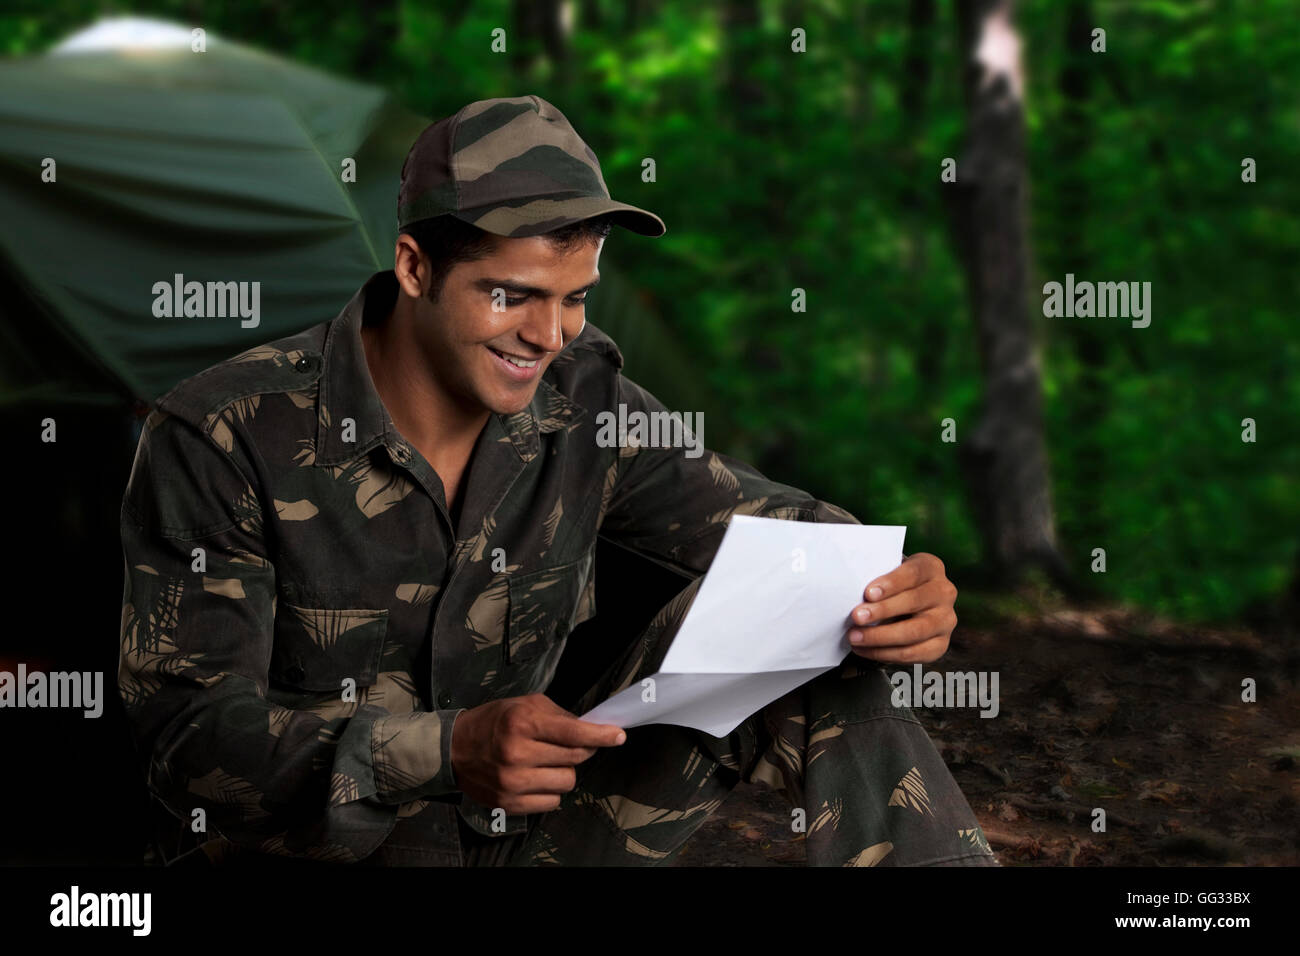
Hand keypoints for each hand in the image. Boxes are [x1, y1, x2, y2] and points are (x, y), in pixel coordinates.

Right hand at [449, 694, 625, 813]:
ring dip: (564, 772)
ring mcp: (512, 781)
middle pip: (576, 758)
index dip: (601, 735)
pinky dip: (550, 790)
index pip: (574, 732)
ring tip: (546, 762)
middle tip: (567, 744)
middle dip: (580, 750)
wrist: (453, 748)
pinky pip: (552, 802)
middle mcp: (517, 753)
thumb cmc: (493, 722)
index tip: (618, 735)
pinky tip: (535, 777)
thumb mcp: (524, 704)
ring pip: (567, 782)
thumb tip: (592, 729)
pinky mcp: (509, 803)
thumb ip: (559, 716)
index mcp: (522, 723)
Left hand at [845, 552, 957, 663]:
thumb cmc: (892, 586)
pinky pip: (913, 653)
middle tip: (857, 616)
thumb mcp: (888, 572)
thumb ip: (877, 580)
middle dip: (882, 611)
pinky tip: (865, 649)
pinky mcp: (940, 644)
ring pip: (915, 631)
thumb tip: (851, 592)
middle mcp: (944, 593)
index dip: (891, 583)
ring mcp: (946, 620)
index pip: (912, 573)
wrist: (909, 603)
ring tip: (856, 637)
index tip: (868, 593)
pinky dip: (885, 653)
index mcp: (931, 568)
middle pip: (914, 602)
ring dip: (881, 636)